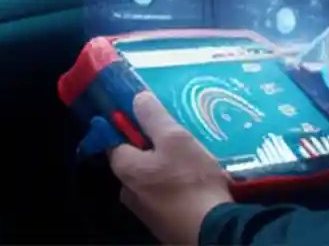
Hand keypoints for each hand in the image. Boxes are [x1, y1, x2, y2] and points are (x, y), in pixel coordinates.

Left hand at [108, 92, 233, 245]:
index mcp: (125, 169)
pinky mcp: (165, 222)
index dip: (129, 125)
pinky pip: (167, 196)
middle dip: (154, 148)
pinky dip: (178, 186)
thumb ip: (154, 117)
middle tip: (178, 137)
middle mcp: (128, 192)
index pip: (115, 140)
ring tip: (193, 158)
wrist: (213, 230)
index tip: (148, 116)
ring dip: (169, 168)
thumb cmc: (191, 181)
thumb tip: (136, 99)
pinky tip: (198, 182)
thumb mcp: (175, 139)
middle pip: (136, 161)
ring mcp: (146, 211)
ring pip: (153, 179)